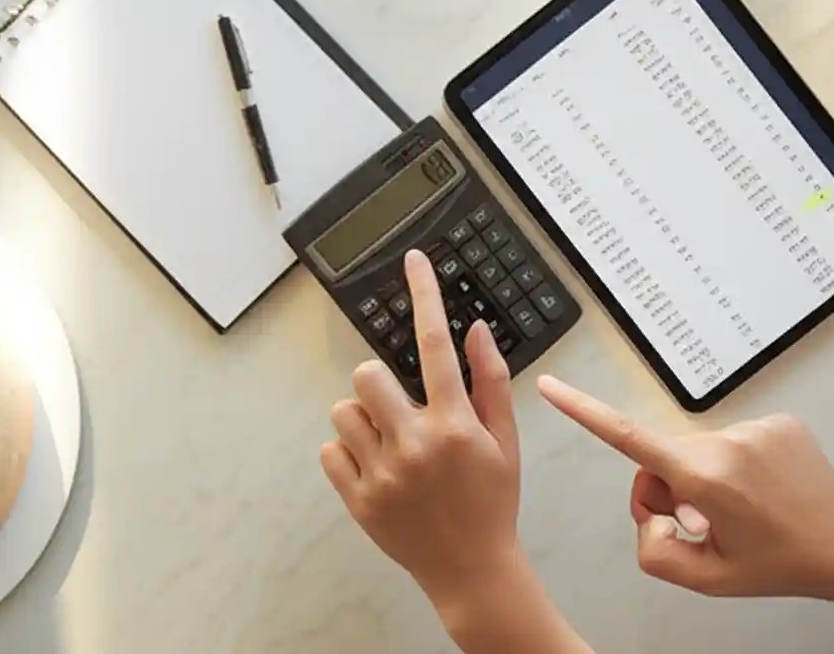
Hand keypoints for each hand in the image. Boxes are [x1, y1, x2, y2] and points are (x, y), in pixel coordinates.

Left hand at [322, 251, 589, 652]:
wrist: (473, 571)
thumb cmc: (491, 500)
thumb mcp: (504, 440)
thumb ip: (489, 381)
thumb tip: (474, 328)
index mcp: (455, 425)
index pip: (435, 344)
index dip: (424, 295)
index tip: (413, 261)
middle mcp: (415, 445)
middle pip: (366, 375)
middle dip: (378, 385)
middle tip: (396, 408)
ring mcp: (383, 475)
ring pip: (342, 412)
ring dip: (361, 420)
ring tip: (388, 444)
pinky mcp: (358, 501)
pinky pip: (329, 452)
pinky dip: (346, 455)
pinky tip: (375, 470)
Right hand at [539, 376, 833, 602]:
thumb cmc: (780, 563)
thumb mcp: (705, 578)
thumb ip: (652, 552)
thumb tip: (646, 517)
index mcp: (705, 480)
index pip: (628, 438)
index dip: (582, 410)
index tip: (552, 387)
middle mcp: (726, 444)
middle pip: (660, 456)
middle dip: (666, 489)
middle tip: (699, 523)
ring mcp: (754, 428)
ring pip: (695, 449)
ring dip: (703, 478)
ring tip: (738, 509)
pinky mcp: (776, 421)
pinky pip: (729, 440)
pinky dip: (734, 465)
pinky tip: (758, 489)